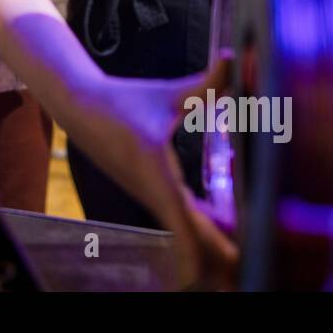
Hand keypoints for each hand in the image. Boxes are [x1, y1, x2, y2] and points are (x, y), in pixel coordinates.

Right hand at [84, 58, 238, 286]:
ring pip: (188, 235)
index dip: (208, 245)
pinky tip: (227, 235)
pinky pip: (183, 223)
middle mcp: (153, 191)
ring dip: (215, 250)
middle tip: (251, 274)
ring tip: (245, 266)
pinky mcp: (153, 195)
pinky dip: (204, 234)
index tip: (233, 262)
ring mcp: (152, 197)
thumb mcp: (169, 93)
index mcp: (156, 170)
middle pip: (193, 240)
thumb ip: (207, 82)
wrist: (80, 107)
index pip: (184, 220)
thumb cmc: (124, 100)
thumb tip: (231, 58)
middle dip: (222, 259)